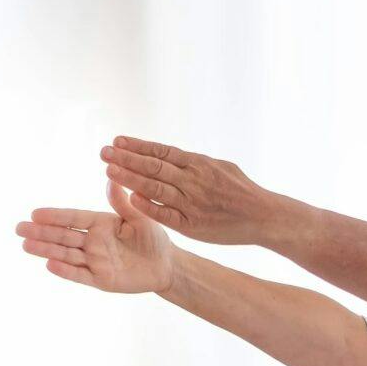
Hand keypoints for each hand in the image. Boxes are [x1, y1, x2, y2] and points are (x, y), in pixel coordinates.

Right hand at [15, 179, 180, 294]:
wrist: (166, 266)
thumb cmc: (153, 238)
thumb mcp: (139, 217)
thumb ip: (122, 202)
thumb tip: (112, 177)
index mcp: (100, 224)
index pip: (72, 218)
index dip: (55, 216)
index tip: (35, 213)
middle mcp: (93, 242)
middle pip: (63, 236)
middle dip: (41, 233)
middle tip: (19, 228)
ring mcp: (95, 261)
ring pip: (66, 254)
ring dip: (46, 250)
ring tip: (26, 245)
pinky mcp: (101, 280)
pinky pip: (80, 275)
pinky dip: (66, 270)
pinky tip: (49, 264)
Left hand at [99, 136, 280, 246]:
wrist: (263, 216)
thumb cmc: (241, 191)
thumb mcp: (221, 167)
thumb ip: (195, 163)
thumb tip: (172, 155)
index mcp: (198, 164)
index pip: (161, 151)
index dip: (138, 145)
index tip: (117, 140)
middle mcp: (193, 180)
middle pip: (153, 166)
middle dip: (126, 157)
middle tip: (103, 152)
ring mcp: (192, 202)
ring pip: (155, 187)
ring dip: (130, 177)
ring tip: (109, 169)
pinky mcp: (193, 225)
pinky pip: (166, 214)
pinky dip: (148, 206)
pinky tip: (130, 198)